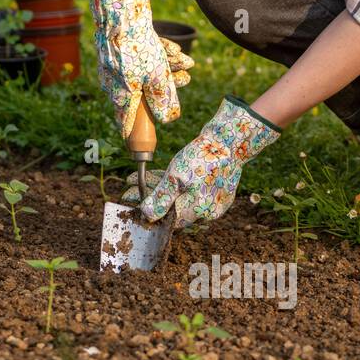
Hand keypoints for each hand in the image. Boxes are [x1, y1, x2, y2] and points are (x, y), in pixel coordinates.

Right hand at [88, 0, 182, 138]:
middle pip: (144, 93)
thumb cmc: (136, 49)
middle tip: (185, 80)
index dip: (134, 133)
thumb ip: (162, 100)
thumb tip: (168, 118)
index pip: (126, 122)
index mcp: (120, 95)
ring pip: (146, 72)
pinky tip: (178, 51)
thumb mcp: (155, 78)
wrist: (120, 12)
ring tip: (187, 63)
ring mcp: (116, 66)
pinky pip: (143, 57)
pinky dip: (160, 55)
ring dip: (168, 68)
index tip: (138, 144)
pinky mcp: (120, 49)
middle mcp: (115, 83)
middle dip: (167, 86)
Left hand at [123, 96, 280, 229]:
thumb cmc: (203, 158)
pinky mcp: (214, 187)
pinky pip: (188, 189)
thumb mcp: (176, 178)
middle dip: (148, 199)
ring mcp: (213, 199)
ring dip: (156, 190)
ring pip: (179, 196)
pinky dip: (172, 184)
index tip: (130, 204)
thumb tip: (147, 216)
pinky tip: (155, 176)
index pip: (168, 220)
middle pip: (172, 208)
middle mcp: (207, 211)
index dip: (148, 212)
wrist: (230, 139)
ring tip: (135, 181)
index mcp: (198, 213)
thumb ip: (161, 199)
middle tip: (129, 192)